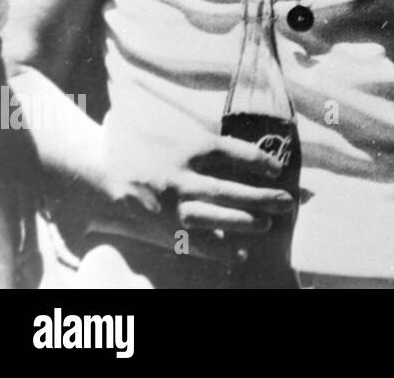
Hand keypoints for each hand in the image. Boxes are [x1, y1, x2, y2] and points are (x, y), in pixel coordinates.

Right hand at [102, 125, 295, 261]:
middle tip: (287, 201)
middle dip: (258, 196)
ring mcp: (169, 206)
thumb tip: (261, 156)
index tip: (278, 168)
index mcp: (186, 151)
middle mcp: (179, 178)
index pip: (228, 151)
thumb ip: (218, 148)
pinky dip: (217, 250)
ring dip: (240, 222)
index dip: (256, 158)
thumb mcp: (184, 140)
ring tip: (267, 225)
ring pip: (209, 217)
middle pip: (223, 188)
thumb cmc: (156, 155)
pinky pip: (192, 243)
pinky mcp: (162, 228)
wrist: (106, 177)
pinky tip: (240, 254)